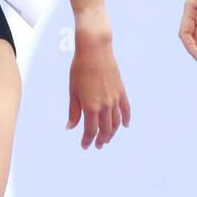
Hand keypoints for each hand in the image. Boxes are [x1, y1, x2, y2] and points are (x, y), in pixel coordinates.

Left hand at [66, 25, 130, 149]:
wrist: (95, 50)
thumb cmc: (79, 69)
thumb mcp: (73, 91)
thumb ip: (73, 111)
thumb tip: (69, 127)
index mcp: (91, 106)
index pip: (91, 130)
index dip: (88, 140)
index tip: (85, 146)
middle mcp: (105, 105)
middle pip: (105, 129)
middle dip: (101, 140)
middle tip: (98, 146)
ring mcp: (115, 98)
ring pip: (116, 122)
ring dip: (112, 133)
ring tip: (108, 139)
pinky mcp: (121, 90)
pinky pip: (126, 109)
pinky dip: (126, 119)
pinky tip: (125, 125)